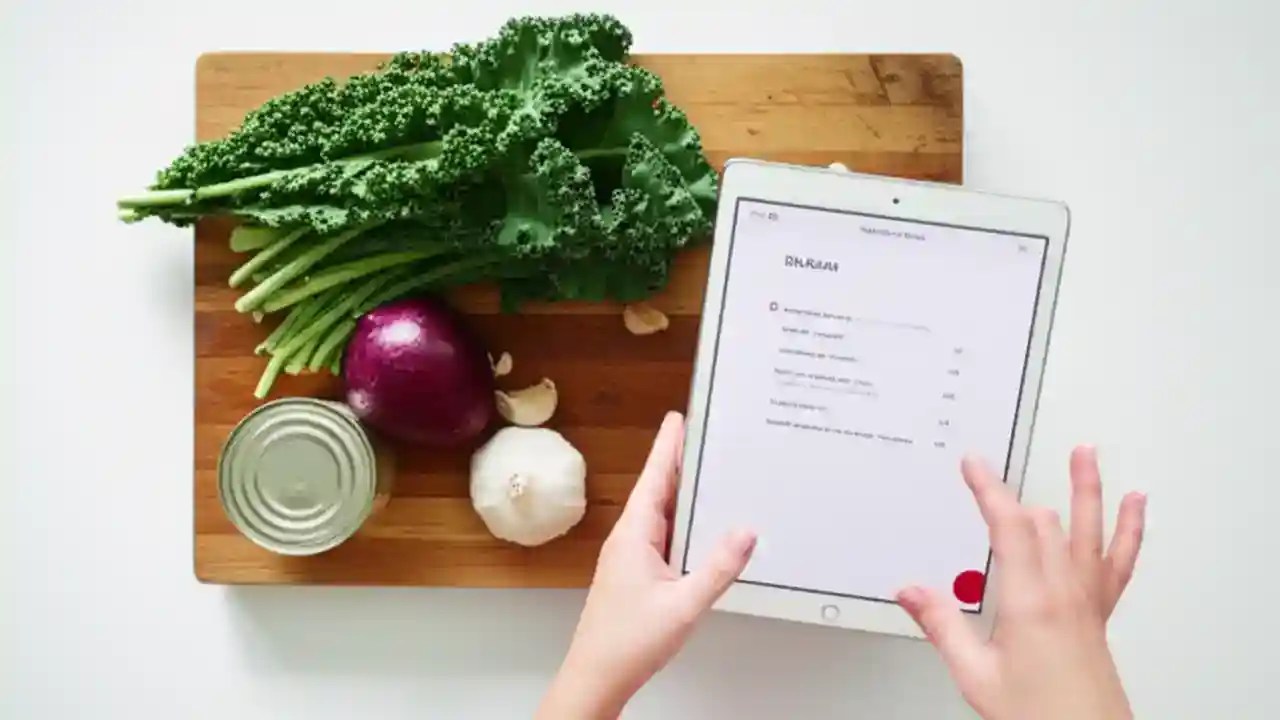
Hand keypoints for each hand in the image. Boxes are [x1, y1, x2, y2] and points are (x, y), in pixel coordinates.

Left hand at [536, 412, 756, 718]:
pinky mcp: (637, 573)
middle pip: (659, 490)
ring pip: (662, 514)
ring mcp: (632, 555)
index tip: (680, 417)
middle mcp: (630, 538)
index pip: (655, 477)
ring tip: (711, 471)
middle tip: (706, 435)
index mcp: (635, 534)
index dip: (669, 446)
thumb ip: (717, 568)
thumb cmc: (628, 643)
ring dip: (684, 494)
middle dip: (682, 463)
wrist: (597, 677)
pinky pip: (664, 536)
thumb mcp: (684, 605)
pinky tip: (701, 526)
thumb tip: (746, 531)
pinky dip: (684, 523)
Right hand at [897, 447, 1146, 719]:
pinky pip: (1121, 561)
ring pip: (1090, 529)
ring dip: (1087, 487)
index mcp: (1031, 602)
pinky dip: (1131, 529)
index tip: (975, 465)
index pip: (1009, 527)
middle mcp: (1065, 593)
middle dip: (1016, 493)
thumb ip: (942, 627)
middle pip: (1045, 523)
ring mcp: (1088, 600)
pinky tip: (1135, 506)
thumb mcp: (975, 674)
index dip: (990, 489)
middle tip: (992, 470)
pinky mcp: (1101, 613)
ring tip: (1087, 453)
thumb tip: (911, 591)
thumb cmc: (1038, 714)